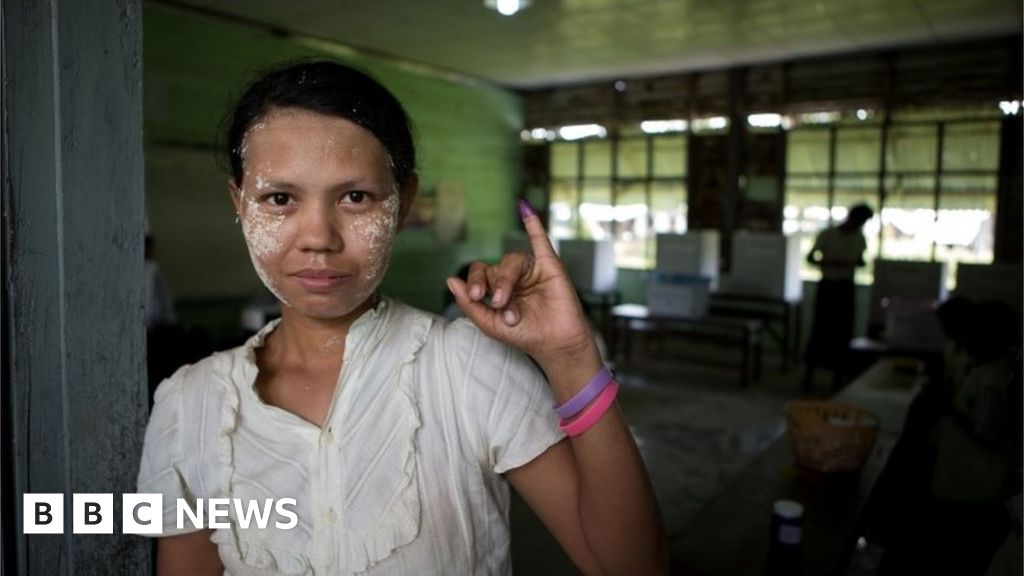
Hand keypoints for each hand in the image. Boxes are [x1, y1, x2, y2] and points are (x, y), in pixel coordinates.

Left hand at [446, 200, 599, 375]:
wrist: (555, 344)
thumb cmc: (524, 335)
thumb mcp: (489, 323)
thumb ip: (469, 304)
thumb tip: (451, 280)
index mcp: (496, 288)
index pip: (480, 273)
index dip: (475, 282)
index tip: (477, 298)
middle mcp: (513, 276)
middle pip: (495, 268)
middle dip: (494, 285)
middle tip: (499, 304)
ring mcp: (531, 269)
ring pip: (512, 260)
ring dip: (507, 281)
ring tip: (508, 303)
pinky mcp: (550, 266)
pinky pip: (540, 241)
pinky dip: (533, 224)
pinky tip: (524, 208)